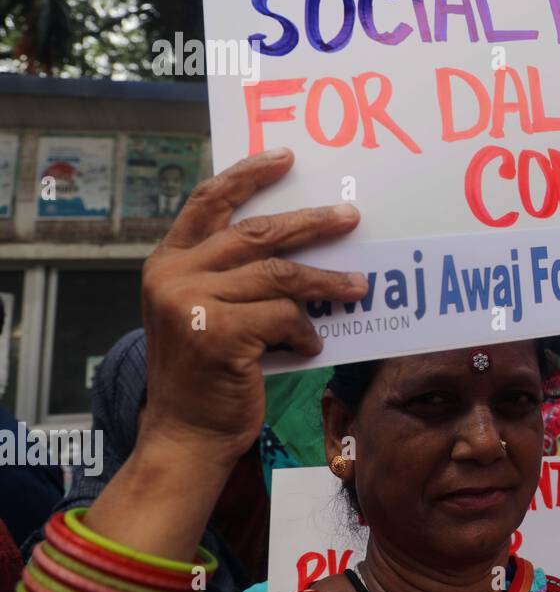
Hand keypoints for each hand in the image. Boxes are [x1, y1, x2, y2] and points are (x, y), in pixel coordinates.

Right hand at [139, 148, 367, 461]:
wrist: (187, 434)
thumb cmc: (210, 371)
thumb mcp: (207, 310)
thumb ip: (233, 273)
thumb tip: (304, 237)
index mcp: (168, 261)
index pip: (208, 201)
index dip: (248, 174)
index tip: (287, 157)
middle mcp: (173, 275)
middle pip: (257, 233)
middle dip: (312, 224)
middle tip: (351, 217)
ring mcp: (191, 303)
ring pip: (279, 275)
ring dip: (327, 281)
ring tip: (359, 286)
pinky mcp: (218, 334)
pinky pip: (284, 317)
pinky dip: (306, 331)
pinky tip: (311, 345)